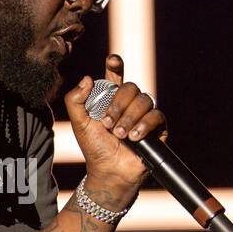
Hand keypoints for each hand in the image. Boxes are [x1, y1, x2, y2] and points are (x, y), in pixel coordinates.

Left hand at [64, 54, 167, 208]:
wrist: (109, 171)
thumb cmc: (94, 148)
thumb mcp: (79, 124)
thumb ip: (75, 100)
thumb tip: (88, 78)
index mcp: (110, 99)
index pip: (115, 76)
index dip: (115, 65)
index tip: (112, 60)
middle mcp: (129, 103)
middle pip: (131, 87)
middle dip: (118, 105)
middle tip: (107, 124)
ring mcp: (144, 114)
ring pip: (145, 100)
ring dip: (129, 118)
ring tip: (120, 135)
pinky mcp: (157, 127)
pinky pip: (157, 115)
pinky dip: (144, 125)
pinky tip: (135, 137)